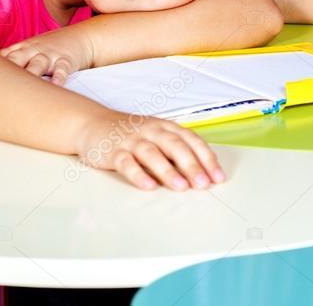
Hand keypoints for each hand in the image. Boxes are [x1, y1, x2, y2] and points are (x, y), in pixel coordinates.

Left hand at [0, 26, 94, 85]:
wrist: (82, 37)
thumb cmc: (51, 48)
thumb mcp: (29, 49)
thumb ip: (10, 59)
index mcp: (21, 48)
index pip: (1, 58)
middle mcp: (33, 51)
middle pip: (15, 61)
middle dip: (4, 72)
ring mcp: (50, 55)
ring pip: (37, 65)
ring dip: (30, 75)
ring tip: (21, 91)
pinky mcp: (67, 60)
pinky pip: (61, 70)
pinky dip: (58, 79)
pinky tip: (54, 87)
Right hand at [77, 110, 224, 190]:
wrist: (94, 124)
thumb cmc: (133, 134)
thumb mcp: (157, 137)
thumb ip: (176, 152)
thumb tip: (203, 173)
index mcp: (166, 127)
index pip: (192, 140)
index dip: (207, 158)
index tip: (218, 177)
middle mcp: (152, 131)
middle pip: (175, 146)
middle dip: (192, 166)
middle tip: (204, 184)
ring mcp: (132, 140)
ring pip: (152, 154)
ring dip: (168, 171)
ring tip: (182, 187)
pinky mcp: (114, 151)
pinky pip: (127, 163)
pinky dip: (138, 174)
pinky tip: (148, 186)